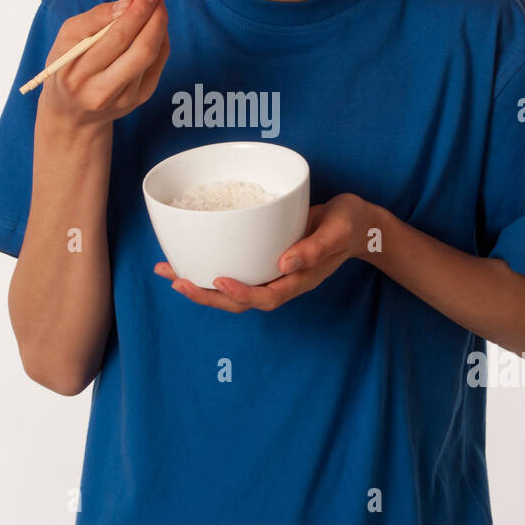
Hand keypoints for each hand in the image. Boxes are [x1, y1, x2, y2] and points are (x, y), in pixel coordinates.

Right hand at [38, 0, 168, 132]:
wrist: (72, 111)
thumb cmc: (68, 64)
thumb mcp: (67, 37)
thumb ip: (95, 17)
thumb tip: (129, 3)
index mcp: (77, 72)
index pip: (115, 38)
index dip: (136, 14)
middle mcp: (101, 90)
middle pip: (139, 49)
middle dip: (152, 17)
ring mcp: (123, 98)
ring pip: (152, 56)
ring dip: (159, 26)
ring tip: (156, 7)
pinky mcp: (139, 99)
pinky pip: (157, 64)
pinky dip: (161, 40)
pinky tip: (155, 26)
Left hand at [153, 193, 365, 311]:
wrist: (355, 223)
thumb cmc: (348, 225)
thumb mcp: (337, 231)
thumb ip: (314, 248)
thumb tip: (283, 264)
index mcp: (298, 279)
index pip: (267, 297)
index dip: (241, 294)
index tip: (219, 281)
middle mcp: (281, 281)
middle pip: (240, 301)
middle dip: (207, 295)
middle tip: (177, 281)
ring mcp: (271, 273)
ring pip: (232, 289)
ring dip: (200, 284)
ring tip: (169, 272)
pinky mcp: (264, 259)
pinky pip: (235, 269)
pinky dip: (209, 266)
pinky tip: (188, 257)